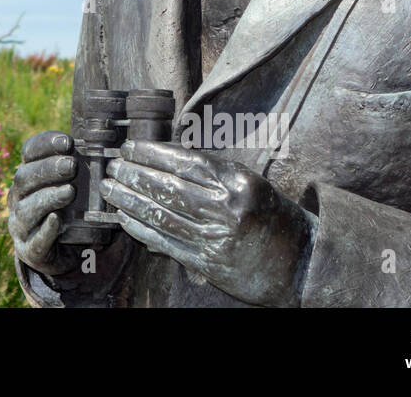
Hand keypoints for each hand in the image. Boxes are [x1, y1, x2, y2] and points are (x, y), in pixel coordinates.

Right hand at [7, 130, 77, 275]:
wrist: (61, 254)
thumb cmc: (69, 212)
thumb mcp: (71, 187)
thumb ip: (84, 170)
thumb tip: (112, 150)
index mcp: (28, 176)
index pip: (28, 152)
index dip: (44, 144)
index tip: (67, 142)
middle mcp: (18, 198)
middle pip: (24, 178)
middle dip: (47, 169)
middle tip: (72, 165)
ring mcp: (20, 225)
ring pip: (26, 209)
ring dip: (48, 197)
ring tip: (70, 191)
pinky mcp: (30, 250)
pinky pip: (35, 240)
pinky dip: (46, 230)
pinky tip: (57, 220)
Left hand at [100, 140, 315, 305]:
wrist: (300, 263)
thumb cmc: (271, 216)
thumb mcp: (249, 183)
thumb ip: (211, 171)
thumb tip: (165, 156)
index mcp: (238, 183)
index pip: (186, 161)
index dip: (152, 153)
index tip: (129, 147)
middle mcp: (227, 209)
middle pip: (168, 186)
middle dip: (134, 174)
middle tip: (112, 165)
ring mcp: (216, 238)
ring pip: (162, 214)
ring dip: (129, 200)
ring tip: (110, 188)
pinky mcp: (207, 263)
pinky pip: (166, 242)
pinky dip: (140, 229)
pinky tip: (123, 217)